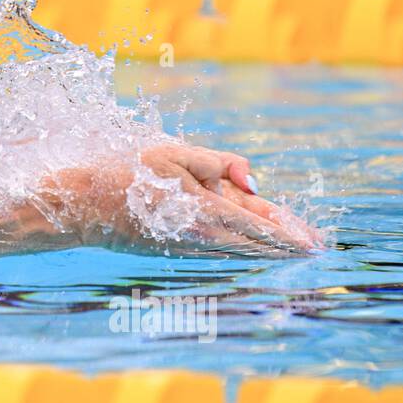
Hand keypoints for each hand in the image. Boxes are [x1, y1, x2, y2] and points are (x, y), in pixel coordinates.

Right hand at [46, 143, 322, 256]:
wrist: (85, 207)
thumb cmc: (128, 172)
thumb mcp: (176, 153)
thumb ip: (219, 163)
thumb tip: (254, 181)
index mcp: (207, 212)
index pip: (261, 226)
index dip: (291, 234)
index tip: (315, 243)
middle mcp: (204, 238)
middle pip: (257, 244)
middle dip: (286, 244)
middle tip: (316, 247)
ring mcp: (190, 248)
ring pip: (241, 249)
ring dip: (267, 247)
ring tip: (292, 245)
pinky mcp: (177, 249)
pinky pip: (221, 249)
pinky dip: (244, 246)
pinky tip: (252, 243)